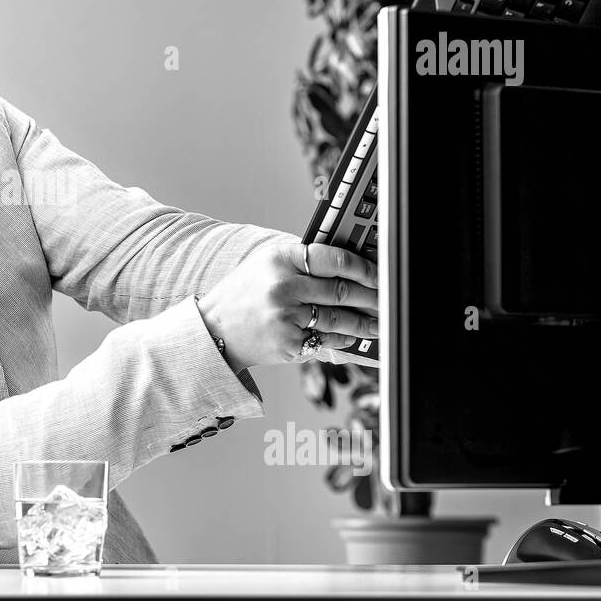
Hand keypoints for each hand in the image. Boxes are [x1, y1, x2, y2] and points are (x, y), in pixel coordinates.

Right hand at [197, 235, 378, 371]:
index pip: (334, 259)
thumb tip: (346, 264)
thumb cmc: (243, 294)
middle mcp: (283, 286)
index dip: (363, 267)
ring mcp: (286, 316)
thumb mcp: (265, 264)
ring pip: (339, 318)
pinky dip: (343, 338)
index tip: (378, 273)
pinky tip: (353, 336)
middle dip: (371, 296)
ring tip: (377, 322)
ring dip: (364, 322)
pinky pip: (326, 339)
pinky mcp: (289, 342)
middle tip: (386, 299)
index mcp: (279, 259)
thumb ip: (301, 260)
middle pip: (342, 290)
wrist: (214, 329)